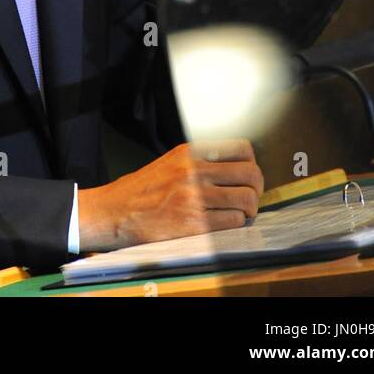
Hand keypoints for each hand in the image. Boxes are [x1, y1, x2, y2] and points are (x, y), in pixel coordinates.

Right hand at [77, 139, 263, 252]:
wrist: (117, 211)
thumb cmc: (145, 189)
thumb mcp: (172, 161)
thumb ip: (201, 161)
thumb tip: (237, 167)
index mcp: (190, 152)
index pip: (242, 148)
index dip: (251, 164)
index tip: (247, 175)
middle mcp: (194, 171)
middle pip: (251, 174)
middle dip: (256, 189)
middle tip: (250, 197)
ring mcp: (194, 197)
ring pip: (246, 199)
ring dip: (249, 210)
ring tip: (240, 213)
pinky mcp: (194, 224)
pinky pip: (233, 221)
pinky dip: (236, 224)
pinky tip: (225, 223)